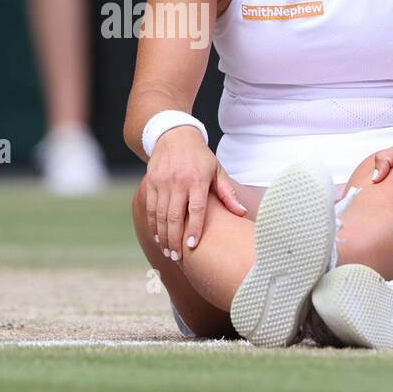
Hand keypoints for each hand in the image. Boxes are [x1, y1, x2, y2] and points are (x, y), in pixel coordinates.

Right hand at [144, 126, 245, 261]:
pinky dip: (153, 224)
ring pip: (159, 215)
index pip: (196, 209)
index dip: (194, 228)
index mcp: (197, 180)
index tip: (192, 246)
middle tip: (176, 256)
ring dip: (163, 235)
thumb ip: (228, 193)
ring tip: (168, 251)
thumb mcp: (217, 170)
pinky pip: (150, 207)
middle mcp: (178, 181)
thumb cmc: (200, 157)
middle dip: (174, 239)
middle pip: (174, 216)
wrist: (174, 135)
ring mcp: (162, 182)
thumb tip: (242, 213)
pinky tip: (157, 236)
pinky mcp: (151, 182)